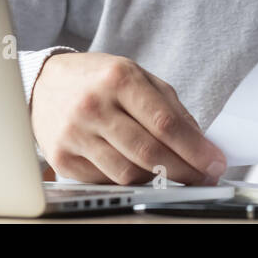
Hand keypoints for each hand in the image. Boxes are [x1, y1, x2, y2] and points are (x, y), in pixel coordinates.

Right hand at [31, 51, 226, 185]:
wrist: (43, 83)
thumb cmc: (96, 79)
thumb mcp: (137, 76)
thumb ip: (170, 106)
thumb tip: (199, 142)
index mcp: (119, 79)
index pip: (165, 123)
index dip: (195, 149)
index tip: (214, 163)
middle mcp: (95, 106)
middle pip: (149, 153)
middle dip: (184, 171)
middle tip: (204, 177)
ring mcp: (76, 134)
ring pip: (128, 174)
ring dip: (157, 178)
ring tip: (169, 170)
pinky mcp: (63, 159)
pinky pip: (106, 181)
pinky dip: (127, 179)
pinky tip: (134, 167)